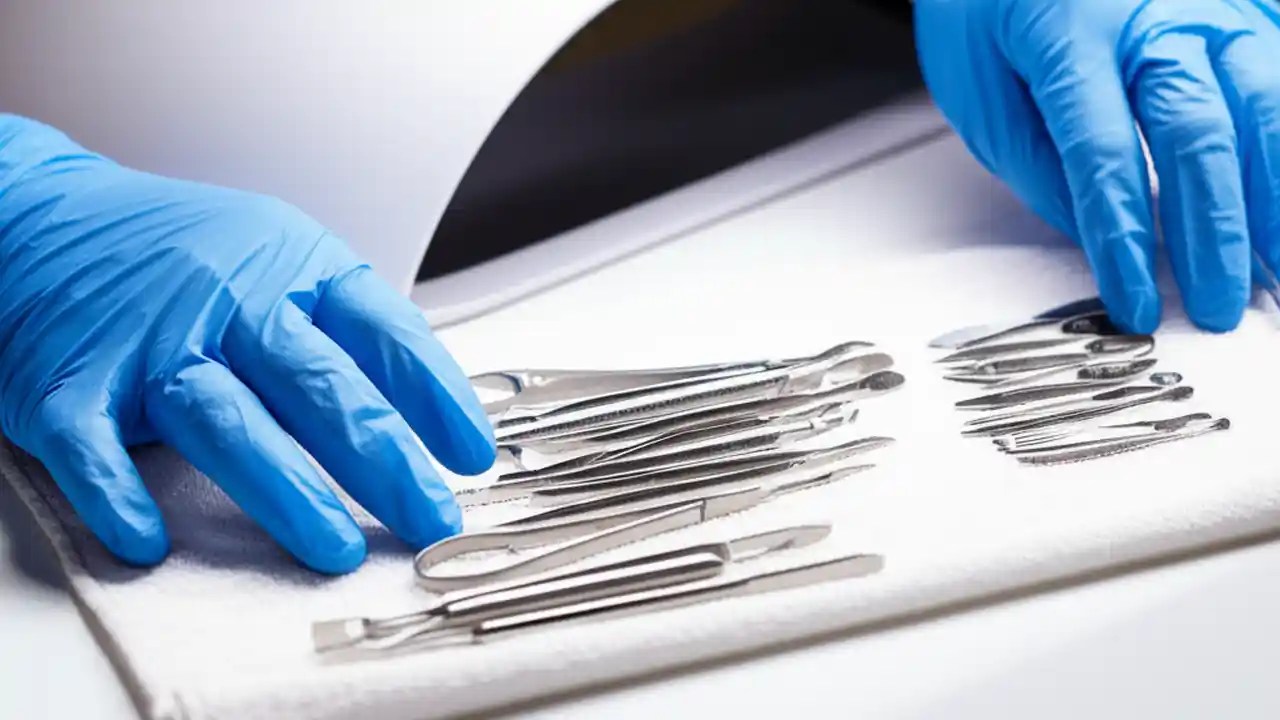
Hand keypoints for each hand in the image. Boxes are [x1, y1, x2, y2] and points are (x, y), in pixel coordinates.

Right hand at [0, 115, 495, 573]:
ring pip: (228, 422)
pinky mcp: (67, 387)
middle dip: (385, 460)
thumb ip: (345, 329)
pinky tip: (152, 542)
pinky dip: (119, 496)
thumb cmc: (181, 256)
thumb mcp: (279, 261)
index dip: (437, 396)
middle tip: (430, 520)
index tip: (473, 456)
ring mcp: (147, 345)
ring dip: (286, 491)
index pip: (384, 332)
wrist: (40, 217)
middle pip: (321, 386)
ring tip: (336, 549)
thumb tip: (433, 412)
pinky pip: (92, 449)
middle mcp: (227, 303)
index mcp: (293, 270)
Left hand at [915, 0, 1279, 332]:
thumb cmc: (988, 3)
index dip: (1125, 241)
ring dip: (1275, 192)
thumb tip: (1100, 234)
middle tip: (1222, 305)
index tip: (1138, 304)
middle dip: (1216, 232)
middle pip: (1200, 134)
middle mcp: (1156, 9)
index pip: (1105, 159)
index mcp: (1071, 33)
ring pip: (1267, 97)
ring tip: (1277, 265)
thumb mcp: (980, 89)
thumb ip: (1041, 163)